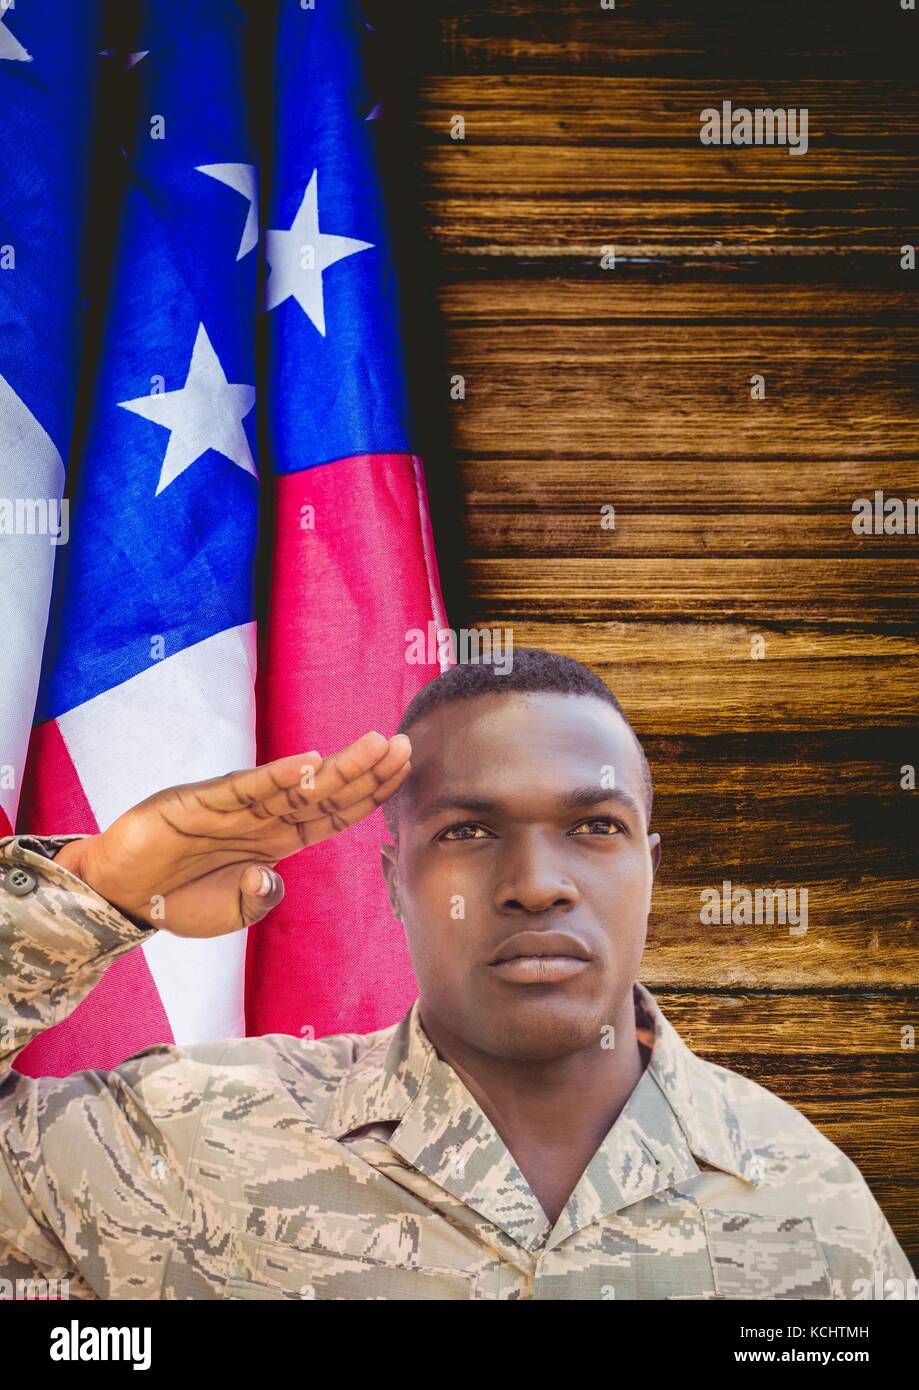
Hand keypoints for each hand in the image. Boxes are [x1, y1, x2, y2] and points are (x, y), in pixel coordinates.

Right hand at [53, 732, 410, 937]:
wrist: (123, 893)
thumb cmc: (181, 899)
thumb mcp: (233, 913)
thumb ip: (259, 900)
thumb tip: (270, 878)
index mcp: (278, 841)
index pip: (336, 813)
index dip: (371, 793)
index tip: (403, 771)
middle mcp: (264, 818)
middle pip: (327, 791)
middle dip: (368, 769)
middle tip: (405, 744)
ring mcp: (236, 806)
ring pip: (296, 784)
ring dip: (338, 765)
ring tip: (376, 744)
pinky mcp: (202, 801)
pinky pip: (246, 788)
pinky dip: (277, 776)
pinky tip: (309, 763)